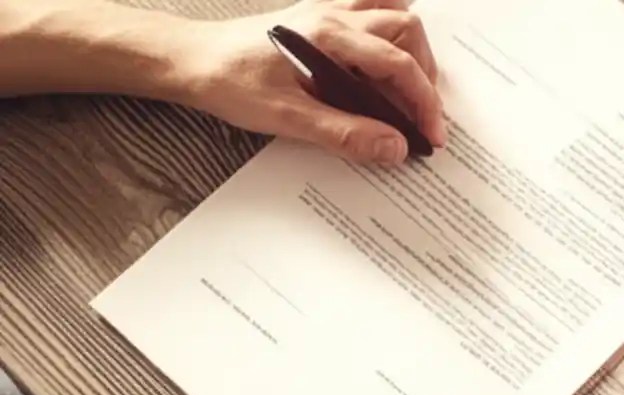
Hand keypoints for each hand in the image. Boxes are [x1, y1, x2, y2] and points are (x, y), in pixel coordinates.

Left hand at [175, 0, 445, 163]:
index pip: (398, 63)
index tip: (431, 135)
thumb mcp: (288, 118)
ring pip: (391, 8)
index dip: (424, 101)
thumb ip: (346, 133)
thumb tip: (394, 147)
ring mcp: (326, 9)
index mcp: (328, 36)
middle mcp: (332, 14)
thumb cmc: (229, 82)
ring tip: (410, 85)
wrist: (190, 60)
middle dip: (425, 72)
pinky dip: (387, 26)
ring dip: (411, 46)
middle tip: (422, 113)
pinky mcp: (317, 15)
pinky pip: (367, 5)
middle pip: (406, 27)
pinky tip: (384, 55)